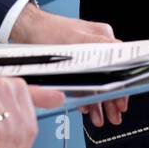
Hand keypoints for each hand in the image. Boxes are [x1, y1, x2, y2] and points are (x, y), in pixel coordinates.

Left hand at [7, 4, 124, 126]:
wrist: (27, 29)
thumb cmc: (47, 32)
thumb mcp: (74, 40)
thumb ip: (98, 47)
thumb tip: (117, 57)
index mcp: (103, 38)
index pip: (121, 67)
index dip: (122, 87)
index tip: (121, 103)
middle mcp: (98, 47)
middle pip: (111, 77)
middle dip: (112, 100)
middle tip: (113, 117)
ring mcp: (87, 55)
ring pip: (98, 82)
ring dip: (98, 101)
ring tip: (98, 118)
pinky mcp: (75, 63)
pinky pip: (85, 82)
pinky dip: (86, 95)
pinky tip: (85, 107)